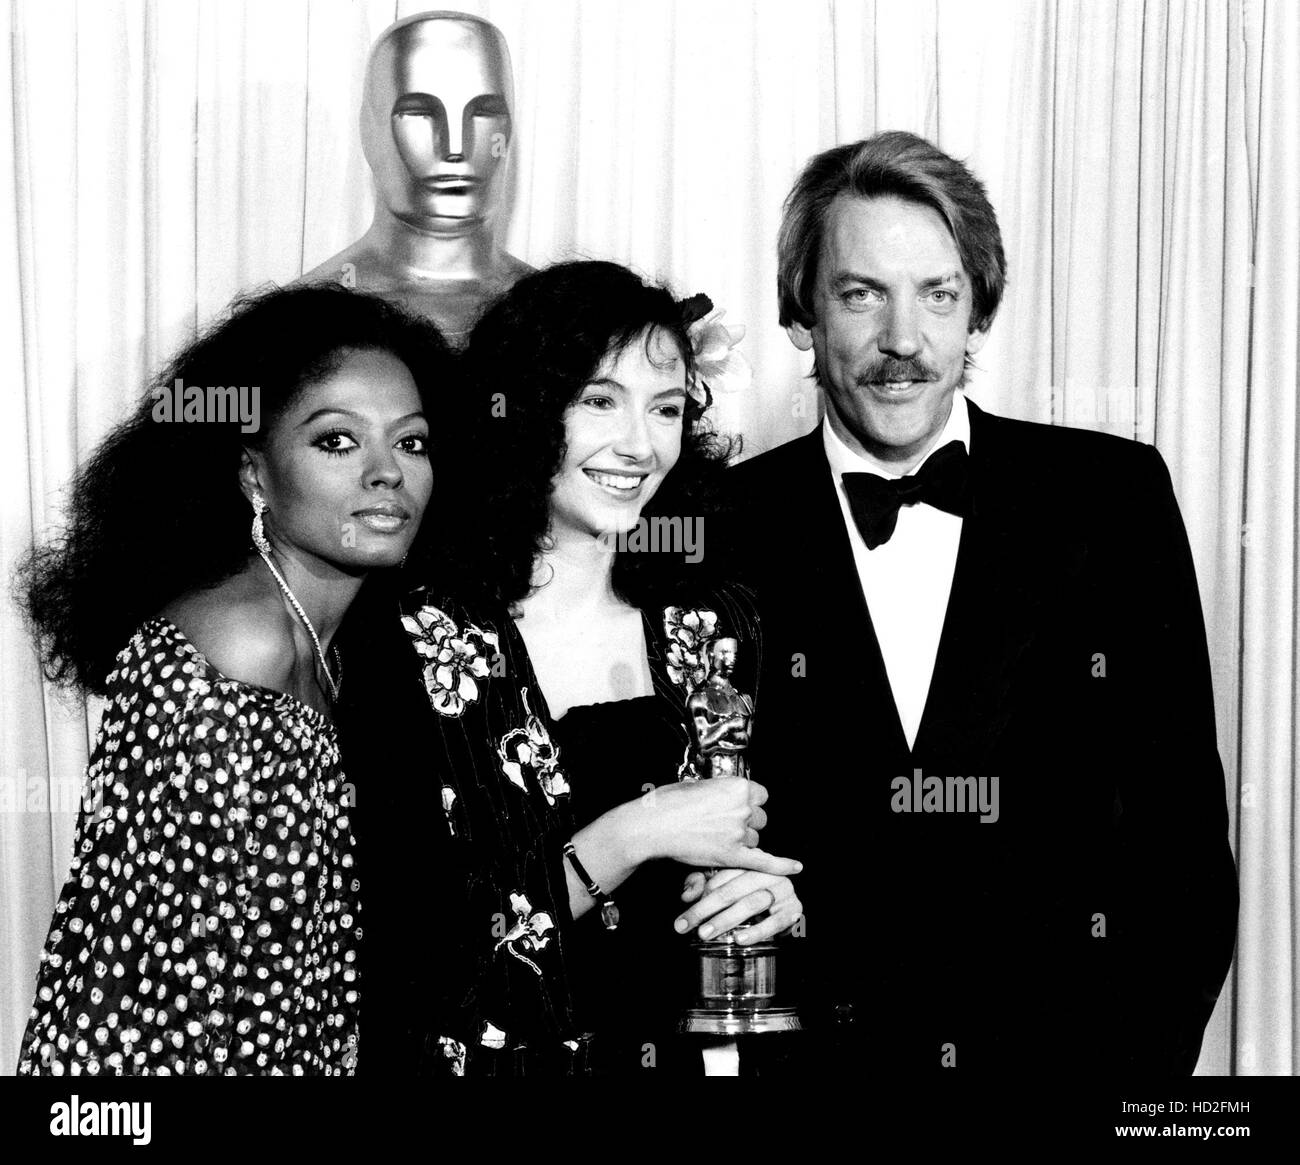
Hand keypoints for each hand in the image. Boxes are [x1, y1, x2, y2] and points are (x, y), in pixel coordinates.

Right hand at [619, 779, 799, 876]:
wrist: (652, 825)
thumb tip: (724, 796)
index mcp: (737, 786)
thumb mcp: (696, 785)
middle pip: (760, 818)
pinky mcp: (732, 855)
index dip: (749, 802)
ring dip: (743, 840)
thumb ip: (718, 791)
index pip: (760, 795)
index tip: (739, 806)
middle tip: (724, 824)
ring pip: (755, 838)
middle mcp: (742, 808)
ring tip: (718, 838)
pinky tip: (796, 866)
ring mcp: (739, 832)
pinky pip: (764, 861)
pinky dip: (782, 865)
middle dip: (747, 821)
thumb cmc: (668, 803)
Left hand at [674, 868, 802, 944]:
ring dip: (726, 920)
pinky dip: (757, 931)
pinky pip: (775, 921)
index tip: (683, 916)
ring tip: (706, 933)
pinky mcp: (794, 908)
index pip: (721, 875)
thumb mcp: (723, 885)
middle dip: (706, 910)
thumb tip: (686, 895)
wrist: (786, 910)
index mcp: (748, 862)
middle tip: (687, 926)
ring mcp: (782, 889)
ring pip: (750, 903)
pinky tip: (740, 939)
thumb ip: (701, 884)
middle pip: (732, 890)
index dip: (700, 894)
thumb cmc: (749, 895)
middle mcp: (766, 872)